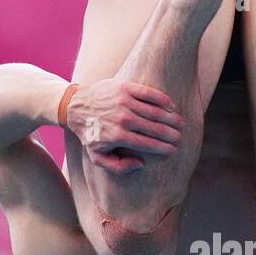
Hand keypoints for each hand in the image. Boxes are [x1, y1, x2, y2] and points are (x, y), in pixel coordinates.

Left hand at [65, 79, 184, 171]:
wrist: (76, 106)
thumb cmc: (90, 133)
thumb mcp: (97, 157)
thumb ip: (118, 167)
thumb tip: (141, 164)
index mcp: (118, 136)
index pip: (148, 144)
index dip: (164, 148)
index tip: (173, 150)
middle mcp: (123, 118)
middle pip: (156, 128)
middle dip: (171, 134)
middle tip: (180, 137)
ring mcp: (124, 101)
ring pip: (155, 111)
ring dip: (171, 118)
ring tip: (180, 123)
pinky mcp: (125, 87)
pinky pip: (149, 93)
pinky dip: (163, 100)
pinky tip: (171, 106)